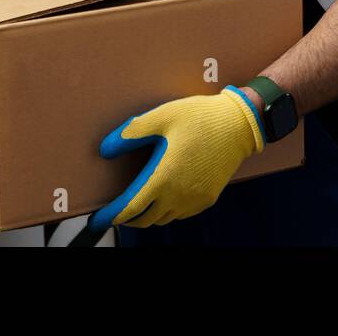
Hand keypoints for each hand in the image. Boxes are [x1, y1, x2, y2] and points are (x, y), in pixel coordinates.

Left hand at [87, 86, 264, 231]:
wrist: (239, 124)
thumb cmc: (199, 118)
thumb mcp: (161, 117)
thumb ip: (130, 134)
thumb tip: (105, 149)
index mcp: (164, 177)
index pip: (130, 208)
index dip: (112, 216)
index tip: (98, 219)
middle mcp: (179, 195)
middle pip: (145, 219)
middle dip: (127, 219)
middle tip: (116, 212)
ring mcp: (195, 199)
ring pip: (163, 219)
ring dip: (147, 215)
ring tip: (137, 204)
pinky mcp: (207, 198)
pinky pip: (180, 214)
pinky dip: (167, 211)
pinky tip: (164, 198)